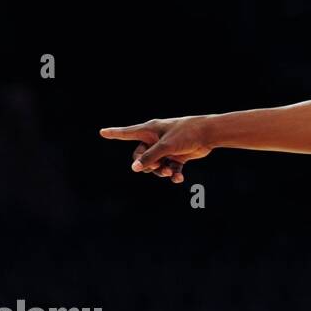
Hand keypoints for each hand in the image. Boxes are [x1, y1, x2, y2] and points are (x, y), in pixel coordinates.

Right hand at [99, 117, 214, 182]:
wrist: (209, 134)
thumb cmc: (186, 134)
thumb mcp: (165, 146)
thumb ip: (150, 157)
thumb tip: (134, 168)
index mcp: (149, 130)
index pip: (127, 133)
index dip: (114, 133)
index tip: (102, 132)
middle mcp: (156, 139)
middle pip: (141, 156)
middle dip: (146, 165)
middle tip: (155, 167)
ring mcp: (167, 148)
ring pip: (156, 165)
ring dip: (160, 171)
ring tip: (168, 172)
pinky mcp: (178, 156)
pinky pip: (170, 168)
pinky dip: (173, 174)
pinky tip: (178, 179)